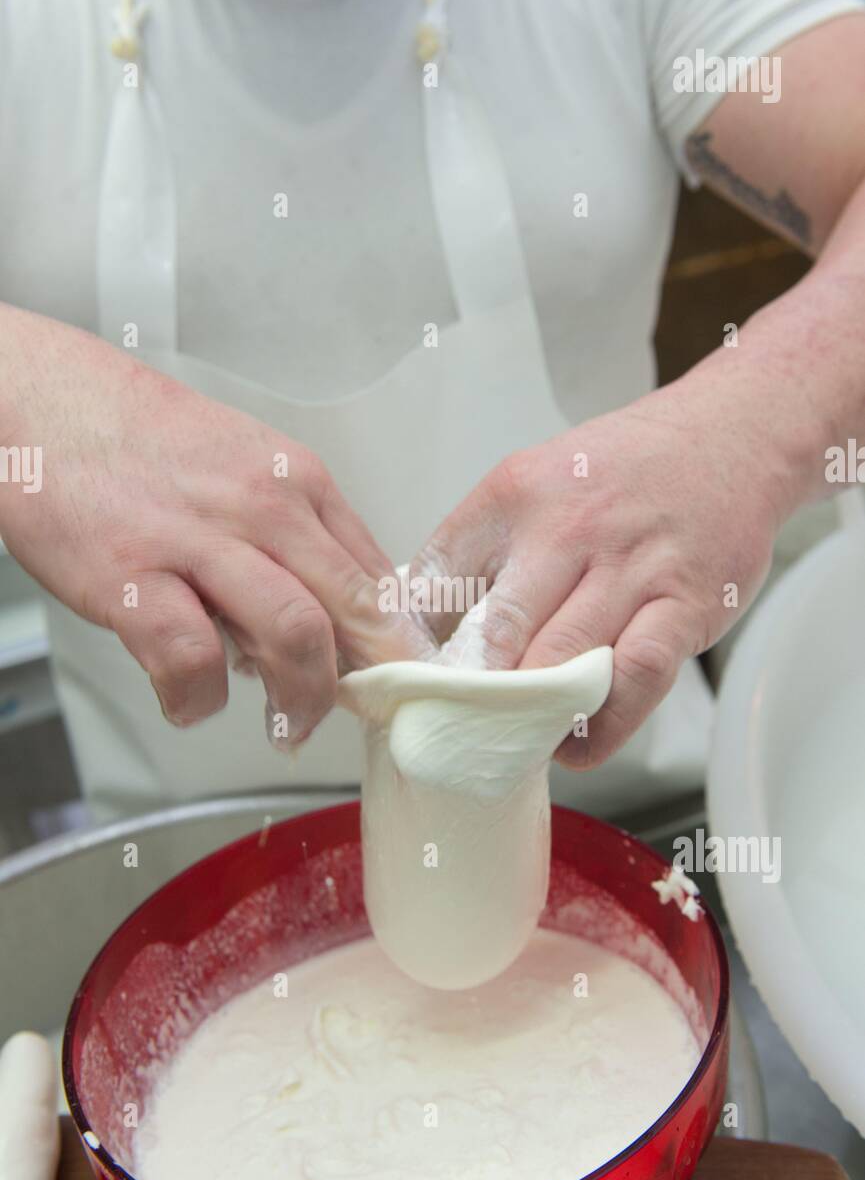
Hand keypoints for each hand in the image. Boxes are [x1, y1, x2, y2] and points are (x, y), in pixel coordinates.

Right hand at [0, 307, 429, 741]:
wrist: (38, 397)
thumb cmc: (138, 439)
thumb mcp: (242, 466)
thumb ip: (293, 535)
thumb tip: (332, 614)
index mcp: (297, 481)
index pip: (377, 577)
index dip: (393, 644)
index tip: (392, 681)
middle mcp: (262, 506)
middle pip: (354, 611)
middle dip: (367, 682)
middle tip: (353, 717)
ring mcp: (198, 541)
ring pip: (296, 636)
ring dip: (300, 700)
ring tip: (287, 725)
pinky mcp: (133, 577)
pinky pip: (192, 659)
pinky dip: (198, 698)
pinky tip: (190, 702)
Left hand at [411, 380, 790, 768]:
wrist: (732, 435)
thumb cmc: (624, 471)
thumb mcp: (536, 481)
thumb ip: (483, 547)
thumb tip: (418, 621)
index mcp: (516, 493)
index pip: (439, 577)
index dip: (412, 641)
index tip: (404, 682)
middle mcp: (569, 527)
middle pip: (498, 630)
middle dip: (470, 691)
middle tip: (451, 728)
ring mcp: (630, 568)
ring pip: (563, 661)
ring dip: (531, 714)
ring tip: (510, 742)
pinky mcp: (683, 606)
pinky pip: (633, 680)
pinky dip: (599, 726)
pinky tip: (574, 745)